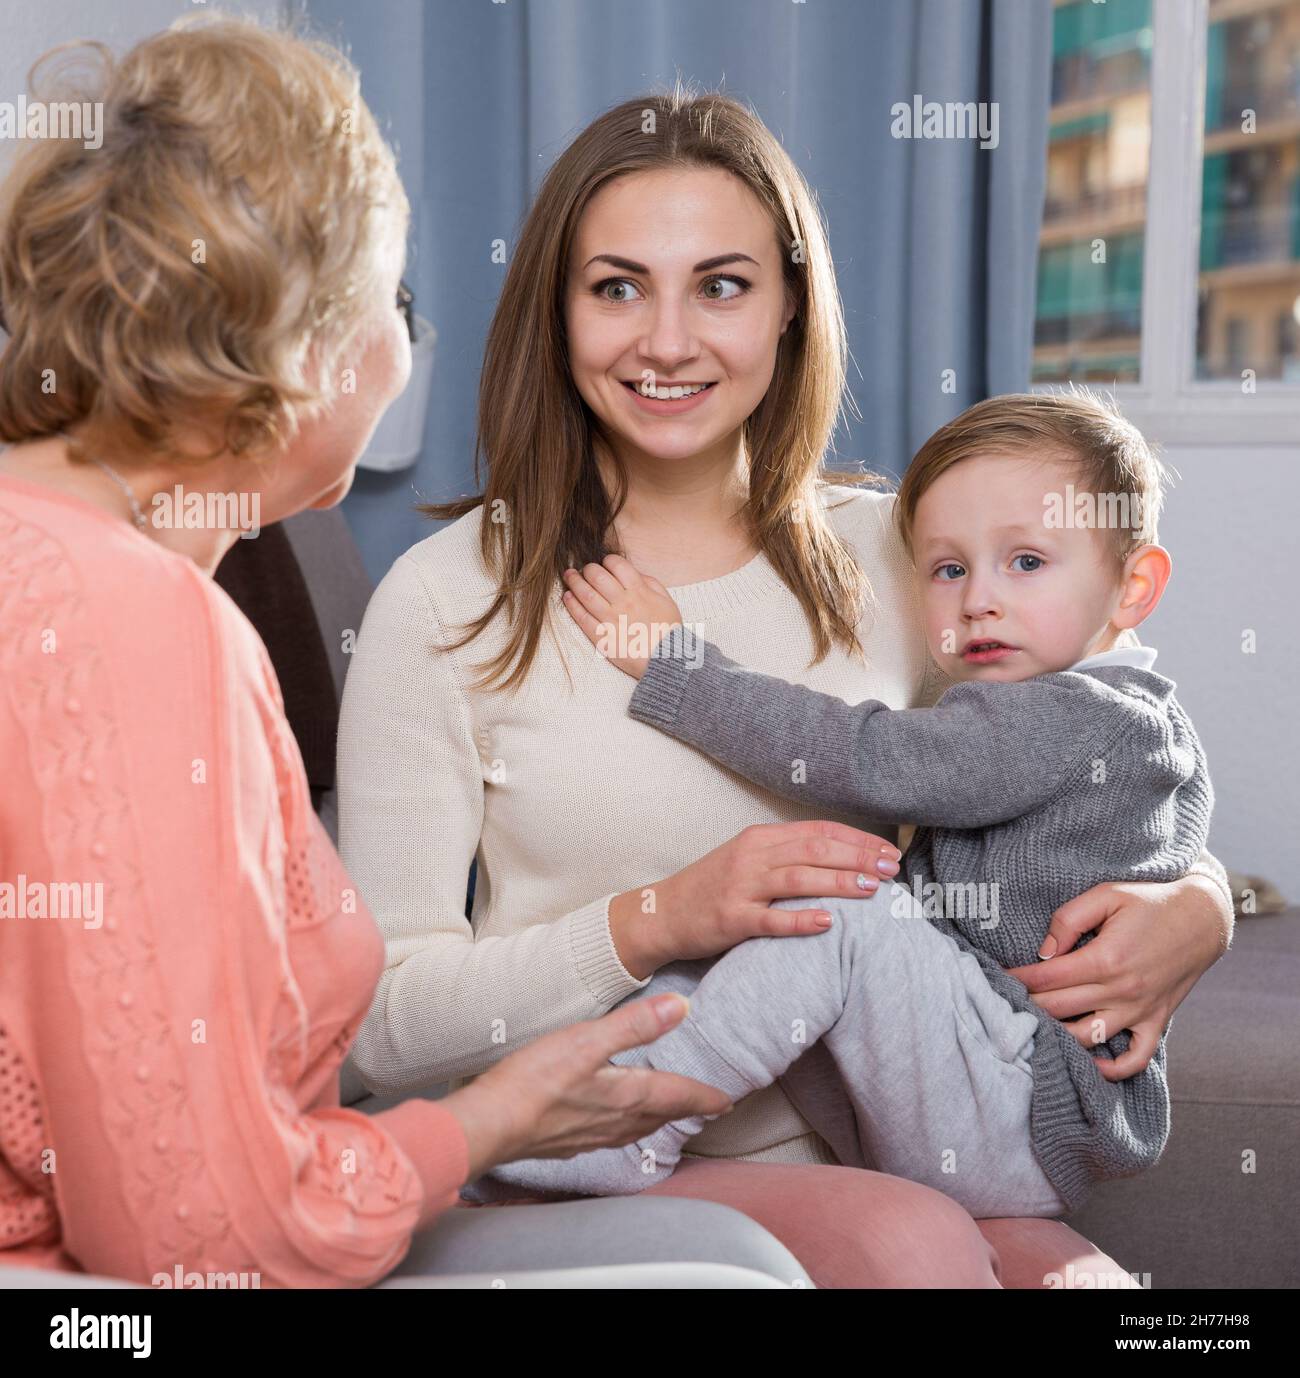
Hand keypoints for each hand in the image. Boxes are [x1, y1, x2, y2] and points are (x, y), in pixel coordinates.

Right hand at [441, 992, 732, 1176]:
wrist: (490, 1125)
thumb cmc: (535, 1081)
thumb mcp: (588, 1040)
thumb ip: (635, 1024)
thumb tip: (681, 1008)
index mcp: (628, 1097)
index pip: (679, 1096)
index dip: (706, 1097)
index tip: (728, 1100)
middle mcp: (616, 1122)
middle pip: (662, 1117)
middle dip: (686, 1110)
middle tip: (705, 1106)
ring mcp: (591, 1136)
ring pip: (637, 1129)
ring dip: (657, 1119)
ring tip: (666, 1112)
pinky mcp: (567, 1142)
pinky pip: (611, 1135)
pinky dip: (627, 1126)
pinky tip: (613, 1121)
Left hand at [561, 554, 682, 678]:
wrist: (667, 661)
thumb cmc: (669, 631)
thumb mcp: (667, 601)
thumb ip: (650, 583)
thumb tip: (634, 572)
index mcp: (640, 591)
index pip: (617, 565)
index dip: (608, 561)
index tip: (605, 564)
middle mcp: (623, 602)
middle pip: (598, 576)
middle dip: (589, 568)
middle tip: (585, 570)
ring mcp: (611, 619)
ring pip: (586, 594)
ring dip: (574, 582)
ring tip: (569, 576)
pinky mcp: (602, 637)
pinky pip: (582, 617)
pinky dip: (572, 605)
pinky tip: (568, 597)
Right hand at [608, 820, 903, 977]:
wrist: (662, 913)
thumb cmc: (712, 888)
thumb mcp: (748, 860)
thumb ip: (787, 855)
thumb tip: (841, 859)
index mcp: (760, 838)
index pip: (818, 831)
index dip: (857, 840)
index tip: (887, 851)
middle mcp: (752, 856)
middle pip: (814, 849)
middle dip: (858, 857)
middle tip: (891, 868)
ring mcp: (740, 887)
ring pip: (798, 879)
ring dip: (838, 882)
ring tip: (871, 889)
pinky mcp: (730, 919)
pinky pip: (770, 919)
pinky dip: (800, 920)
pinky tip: (828, 922)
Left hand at [1005, 876, 1227, 1079]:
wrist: (1203, 917)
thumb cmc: (1149, 901)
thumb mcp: (1106, 894)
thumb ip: (1069, 919)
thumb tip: (1044, 951)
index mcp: (1106, 958)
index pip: (1047, 977)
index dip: (1017, 978)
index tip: (997, 976)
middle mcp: (1122, 991)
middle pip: (1058, 1008)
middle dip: (1026, 1004)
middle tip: (1005, 998)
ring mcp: (1140, 1011)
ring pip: (1086, 1037)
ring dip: (1056, 1034)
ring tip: (1034, 1022)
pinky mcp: (1156, 1021)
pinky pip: (1135, 1058)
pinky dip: (1113, 1069)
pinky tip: (1090, 1063)